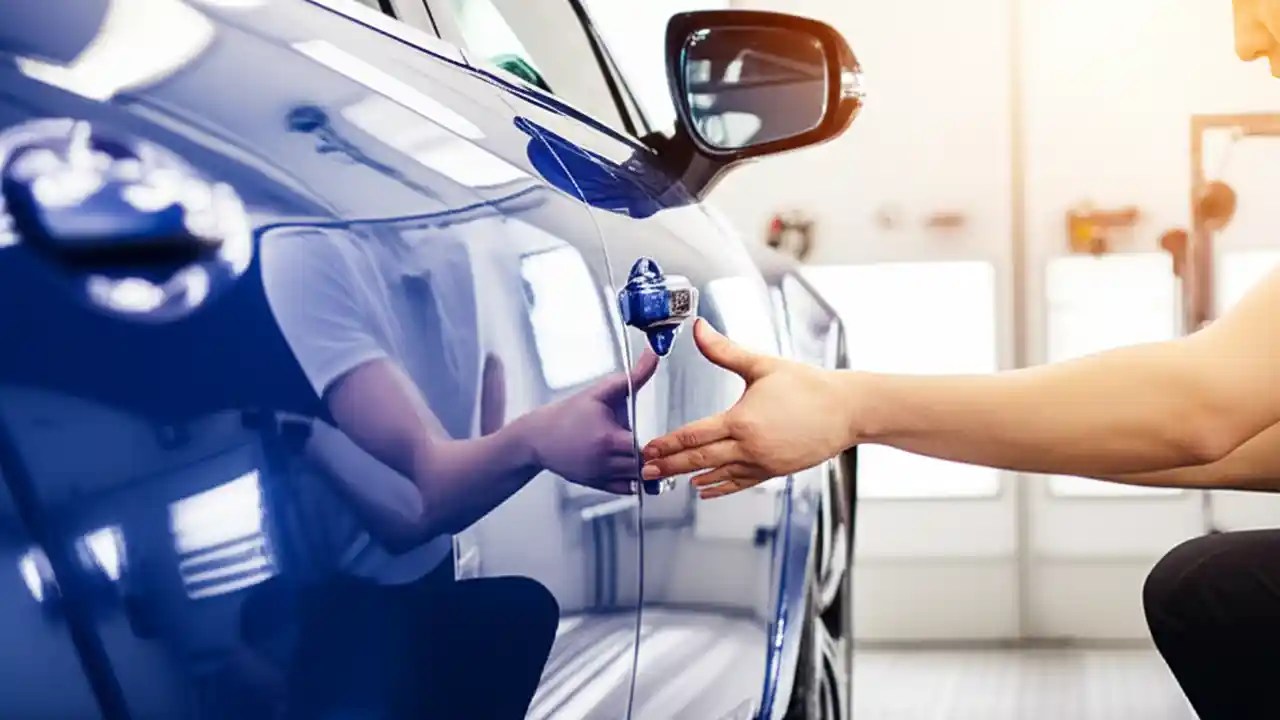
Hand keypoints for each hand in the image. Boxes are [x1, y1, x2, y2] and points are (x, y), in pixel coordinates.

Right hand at [530, 350, 658, 493]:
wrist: (538, 437)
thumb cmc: (570, 413)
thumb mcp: (601, 392)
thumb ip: (633, 376)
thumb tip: (654, 355)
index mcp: (609, 439)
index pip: (645, 450)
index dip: (655, 447)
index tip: (659, 439)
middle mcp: (605, 462)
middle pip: (643, 468)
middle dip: (653, 459)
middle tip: (661, 450)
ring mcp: (600, 477)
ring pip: (636, 482)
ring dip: (645, 471)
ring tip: (650, 457)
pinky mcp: (596, 485)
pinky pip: (624, 491)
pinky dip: (633, 482)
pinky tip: (633, 467)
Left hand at [641, 320, 852, 498]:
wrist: (846, 411)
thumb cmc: (808, 385)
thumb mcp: (763, 365)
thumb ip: (724, 350)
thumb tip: (698, 327)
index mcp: (742, 421)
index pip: (694, 435)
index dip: (668, 443)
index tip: (648, 448)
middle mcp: (749, 447)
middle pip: (699, 459)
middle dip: (669, 465)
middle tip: (645, 471)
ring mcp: (762, 464)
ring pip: (717, 475)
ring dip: (690, 478)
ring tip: (667, 481)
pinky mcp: (774, 471)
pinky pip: (739, 483)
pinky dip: (719, 487)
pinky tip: (704, 488)